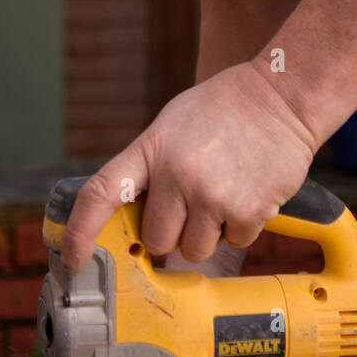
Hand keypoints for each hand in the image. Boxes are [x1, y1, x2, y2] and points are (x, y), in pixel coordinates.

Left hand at [59, 59, 318, 271]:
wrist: (283, 97)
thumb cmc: (222, 110)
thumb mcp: (171, 126)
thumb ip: (149, 168)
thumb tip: (128, 218)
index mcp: (151, 149)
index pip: (100, 194)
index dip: (80, 232)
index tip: (73, 260)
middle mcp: (177, 174)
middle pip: (156, 240)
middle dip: (171, 232)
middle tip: (191, 204)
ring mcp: (213, 195)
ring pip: (194, 250)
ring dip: (206, 234)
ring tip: (222, 194)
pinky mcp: (249, 211)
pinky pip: (234, 244)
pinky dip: (239, 227)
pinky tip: (246, 193)